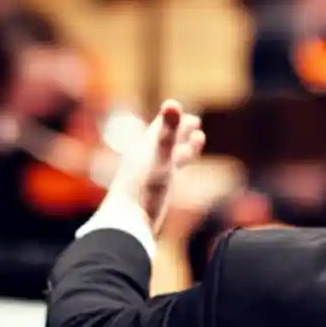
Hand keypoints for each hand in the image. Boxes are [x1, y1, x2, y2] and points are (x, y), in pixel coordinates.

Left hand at [108, 100, 205, 234]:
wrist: (128, 223)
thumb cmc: (143, 188)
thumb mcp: (160, 156)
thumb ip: (167, 130)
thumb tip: (173, 103)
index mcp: (144, 148)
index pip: (160, 127)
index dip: (173, 118)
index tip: (186, 112)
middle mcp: (146, 159)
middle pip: (165, 139)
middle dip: (180, 130)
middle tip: (196, 122)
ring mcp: (151, 176)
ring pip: (169, 156)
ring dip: (184, 147)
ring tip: (197, 143)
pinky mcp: (156, 193)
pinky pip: (170, 173)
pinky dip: (180, 166)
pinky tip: (183, 169)